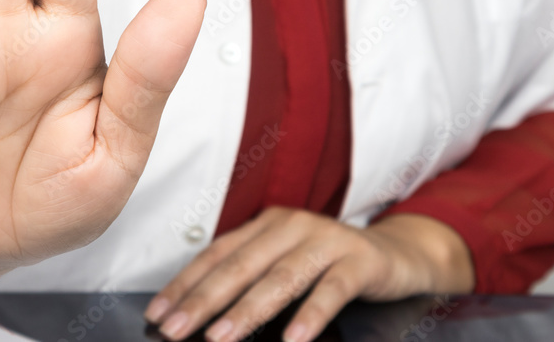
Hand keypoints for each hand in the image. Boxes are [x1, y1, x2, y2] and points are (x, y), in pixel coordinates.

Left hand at [144, 208, 473, 341]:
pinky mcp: (358, 261)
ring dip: (247, 311)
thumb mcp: (285, 263)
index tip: (158, 313)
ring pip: (280, 278)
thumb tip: (200, 313)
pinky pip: (331, 289)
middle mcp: (291, 226)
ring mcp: (326, 240)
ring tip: (221, 337)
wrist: (396, 254)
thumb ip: (249, 278)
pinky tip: (293, 339)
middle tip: (176, 329)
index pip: (216, 254)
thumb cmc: (329, 264)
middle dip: (204, 301)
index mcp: (266, 224)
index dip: (185, 284)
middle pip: (241, 266)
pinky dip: (311, 314)